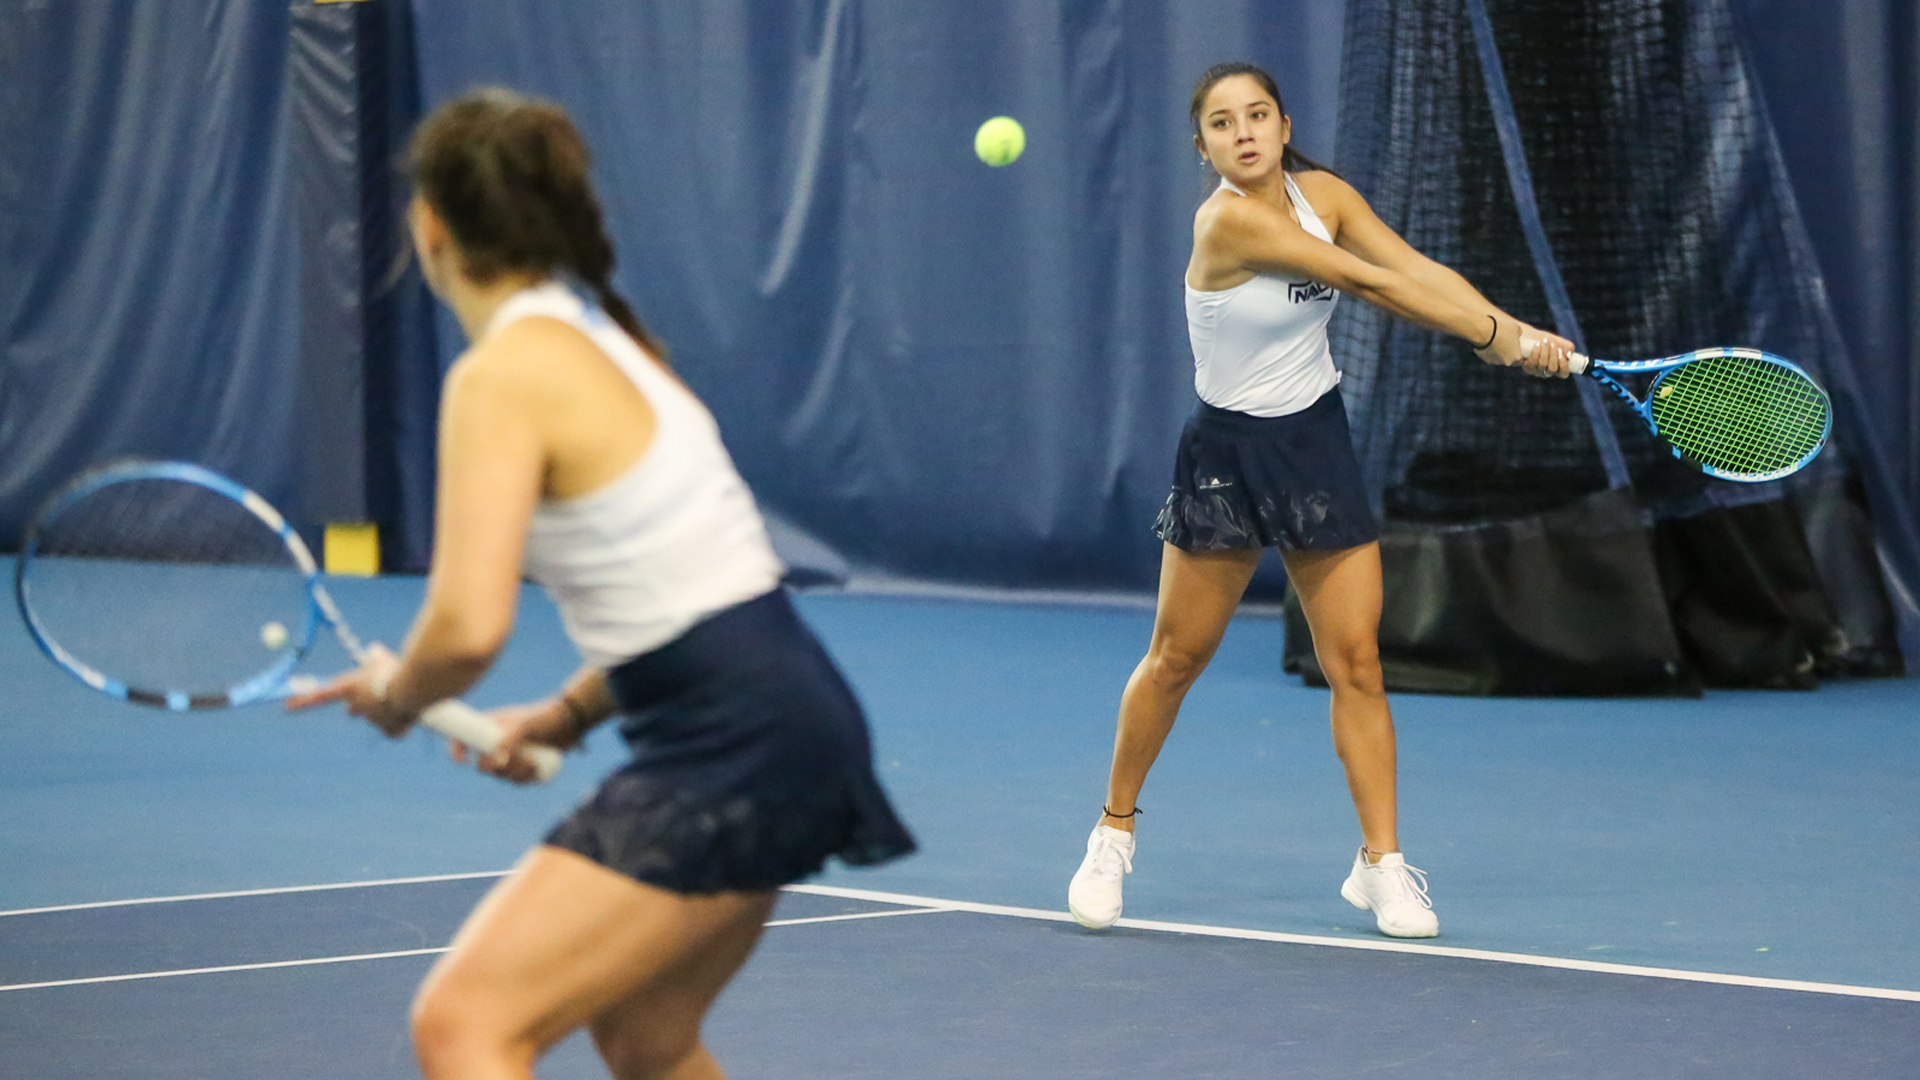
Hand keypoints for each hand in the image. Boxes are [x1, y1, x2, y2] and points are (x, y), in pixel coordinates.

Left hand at [284, 642, 414, 736]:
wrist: (413, 687)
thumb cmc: (394, 669)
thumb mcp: (384, 657)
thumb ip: (377, 656)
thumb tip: (374, 649)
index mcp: (350, 687)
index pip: (321, 695)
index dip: (303, 701)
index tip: (286, 707)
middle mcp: (357, 706)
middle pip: (353, 709)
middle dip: (358, 706)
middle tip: (367, 700)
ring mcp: (372, 720)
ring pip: (377, 718)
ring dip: (387, 710)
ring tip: (402, 699)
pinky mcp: (388, 730)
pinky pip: (393, 729)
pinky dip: (400, 724)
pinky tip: (408, 716)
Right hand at [449, 697, 586, 784]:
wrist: (569, 723)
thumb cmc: (544, 718)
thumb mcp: (527, 726)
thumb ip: (511, 741)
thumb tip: (497, 762)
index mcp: (489, 728)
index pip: (463, 738)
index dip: (456, 750)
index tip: (462, 760)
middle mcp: (495, 743)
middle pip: (482, 766)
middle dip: (495, 769)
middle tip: (511, 762)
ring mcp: (509, 756)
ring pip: (501, 776)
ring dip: (515, 775)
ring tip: (532, 763)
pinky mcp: (522, 767)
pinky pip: (516, 781)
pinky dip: (525, 780)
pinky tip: (536, 771)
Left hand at [1515, 324, 1573, 378]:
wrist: (1529, 335)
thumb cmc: (1546, 340)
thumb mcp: (1559, 341)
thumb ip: (1568, 347)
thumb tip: (1568, 356)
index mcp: (1557, 368)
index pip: (1563, 374)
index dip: (1564, 366)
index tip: (1562, 354)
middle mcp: (1547, 372)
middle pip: (1552, 369)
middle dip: (1553, 356)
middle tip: (1553, 344)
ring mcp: (1537, 371)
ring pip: (1543, 365)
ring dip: (1545, 352)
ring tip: (1545, 341)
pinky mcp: (1527, 367)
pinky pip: (1533, 362)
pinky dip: (1536, 352)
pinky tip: (1537, 344)